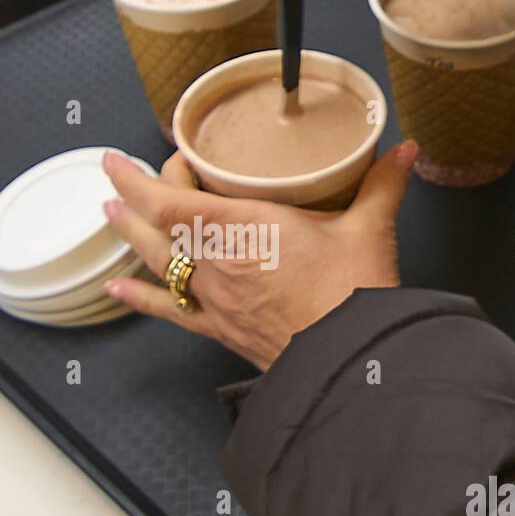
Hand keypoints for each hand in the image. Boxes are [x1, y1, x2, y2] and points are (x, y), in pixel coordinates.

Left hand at [102, 141, 416, 371]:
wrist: (349, 364)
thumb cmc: (354, 295)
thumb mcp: (370, 229)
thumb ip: (382, 185)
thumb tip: (404, 151)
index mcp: (245, 228)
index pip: (172, 200)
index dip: (141, 179)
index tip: (122, 160)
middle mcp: (218, 263)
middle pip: (160, 227)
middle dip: (140, 198)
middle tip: (129, 176)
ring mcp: (215, 299)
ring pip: (159, 262)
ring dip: (131, 235)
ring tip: (110, 212)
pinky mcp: (222, 329)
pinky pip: (171, 311)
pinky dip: (140, 298)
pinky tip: (117, 291)